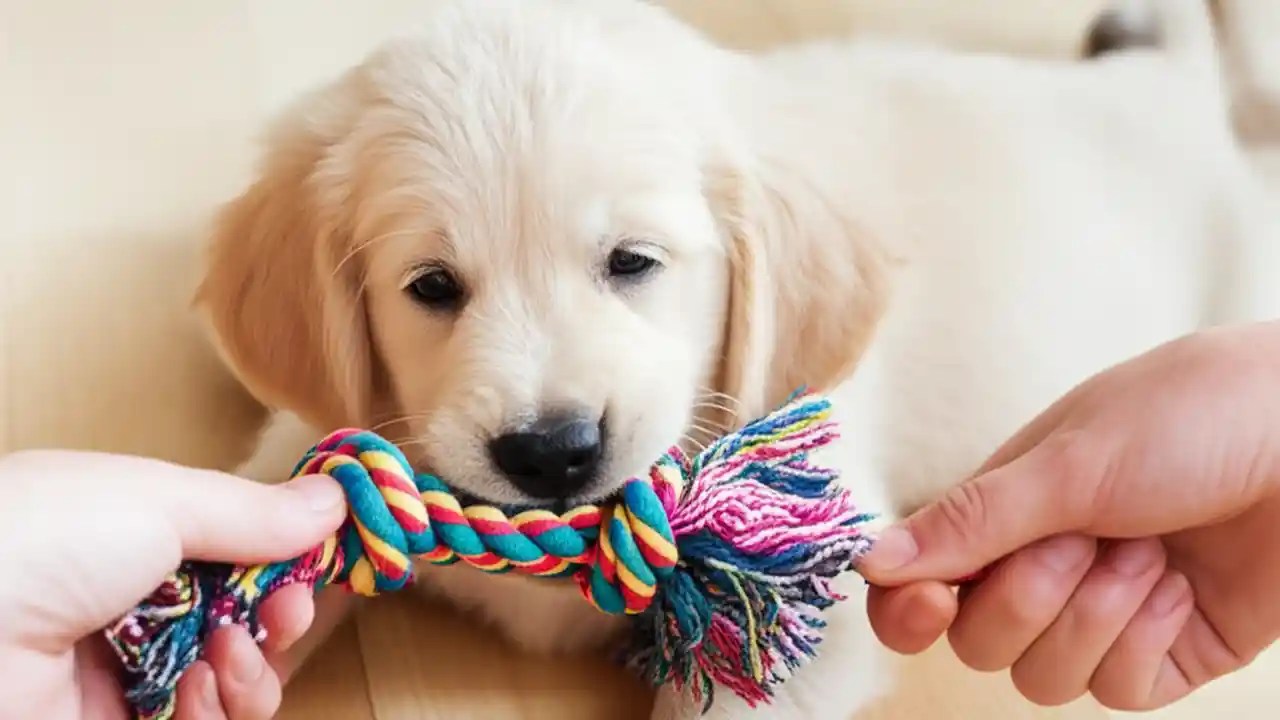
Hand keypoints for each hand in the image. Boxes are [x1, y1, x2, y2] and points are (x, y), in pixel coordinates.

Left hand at [0, 449, 344, 718]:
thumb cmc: (35, 540)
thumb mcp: (158, 500)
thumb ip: (251, 510)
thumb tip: (332, 501)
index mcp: (125, 526)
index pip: (229, 542)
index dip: (282, 552)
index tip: (326, 557)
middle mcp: (126, 595)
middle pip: (238, 610)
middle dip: (279, 613)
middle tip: (290, 614)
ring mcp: (119, 665)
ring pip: (225, 673)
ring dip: (253, 666)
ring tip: (237, 657)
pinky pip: (196, 719)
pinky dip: (217, 708)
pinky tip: (206, 691)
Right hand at [859, 322, 1279, 709]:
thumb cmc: (1186, 417)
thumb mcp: (1067, 463)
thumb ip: (967, 523)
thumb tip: (866, 561)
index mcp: (1003, 514)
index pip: (921, 586)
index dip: (909, 610)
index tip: (929, 602)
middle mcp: (1044, 567)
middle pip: (978, 643)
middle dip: (1028, 600)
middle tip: (1082, 543)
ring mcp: (1104, 614)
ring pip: (1042, 679)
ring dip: (1092, 618)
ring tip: (1146, 555)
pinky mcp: (1165, 652)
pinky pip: (1115, 689)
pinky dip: (1142, 640)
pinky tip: (1177, 587)